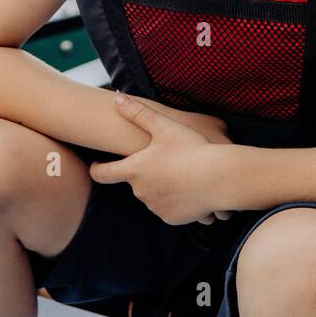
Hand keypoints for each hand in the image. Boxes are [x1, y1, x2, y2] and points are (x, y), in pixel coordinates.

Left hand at [92, 93, 232, 225]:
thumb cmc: (191, 149)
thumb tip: (116, 98)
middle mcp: (141, 192)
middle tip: (166, 158)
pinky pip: (169, 208)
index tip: (96, 165)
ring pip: (154, 194)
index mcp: (135, 170)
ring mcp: (156, 207)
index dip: (97, 168)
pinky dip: (176, 200)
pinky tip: (190, 188)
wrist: (219, 178)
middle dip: (145, 172)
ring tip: (182, 172)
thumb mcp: (164, 126)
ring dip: (162, 186)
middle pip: (135, 181)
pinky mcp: (172, 218)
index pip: (103, 173)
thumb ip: (138, 113)